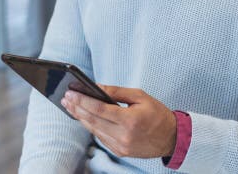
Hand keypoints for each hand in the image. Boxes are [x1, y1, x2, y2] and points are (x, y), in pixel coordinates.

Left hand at [61, 85, 176, 158]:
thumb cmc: (157, 113)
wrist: (172, 138)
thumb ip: (116, 92)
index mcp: (130, 120)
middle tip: (65, 98)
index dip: (83, 101)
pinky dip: (91, 126)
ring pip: (94, 131)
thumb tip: (96, 86)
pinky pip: (101, 138)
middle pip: (93, 121)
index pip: (99, 110)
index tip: (70, 92)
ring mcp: (121, 146)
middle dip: (77, 108)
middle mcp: (124, 136)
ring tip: (70, 106)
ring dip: (80, 117)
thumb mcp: (140, 96)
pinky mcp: (120, 152)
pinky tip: (84, 117)